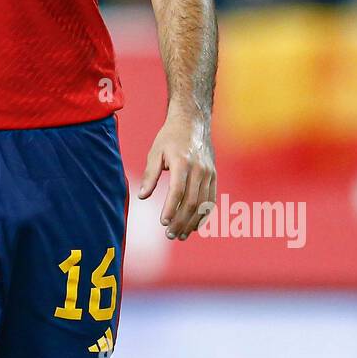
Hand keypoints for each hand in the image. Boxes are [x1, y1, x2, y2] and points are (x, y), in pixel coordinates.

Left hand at [136, 113, 215, 240]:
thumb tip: (142, 196)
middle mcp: (199, 169)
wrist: (193, 123)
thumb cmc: (170, 138)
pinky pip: (211, 200)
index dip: (171, 208)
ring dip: (192, 222)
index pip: (178, 191)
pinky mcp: (213, 176)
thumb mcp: (155, 152)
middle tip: (169, 235)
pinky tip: (194, 226)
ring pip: (203, 204)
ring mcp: (209, 173)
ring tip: (180, 235)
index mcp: (183, 162)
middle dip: (181, 221)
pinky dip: (204, 215)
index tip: (163, 222)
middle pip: (192, 201)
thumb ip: (149, 175)